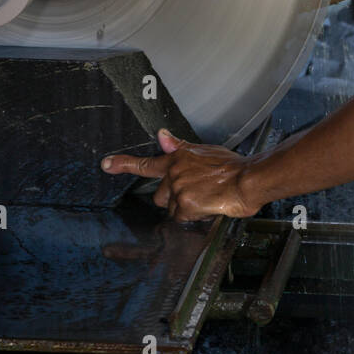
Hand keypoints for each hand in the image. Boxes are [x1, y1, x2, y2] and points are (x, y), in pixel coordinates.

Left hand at [100, 128, 258, 221]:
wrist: (247, 179)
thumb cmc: (232, 166)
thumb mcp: (204, 151)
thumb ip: (181, 148)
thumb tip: (162, 135)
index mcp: (177, 158)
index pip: (146, 163)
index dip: (124, 164)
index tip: (106, 164)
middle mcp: (174, 172)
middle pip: (160, 195)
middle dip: (173, 198)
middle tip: (197, 193)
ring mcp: (178, 189)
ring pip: (172, 208)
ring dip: (186, 208)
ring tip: (207, 198)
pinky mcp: (185, 205)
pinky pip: (183, 218)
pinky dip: (195, 216)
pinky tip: (209, 206)